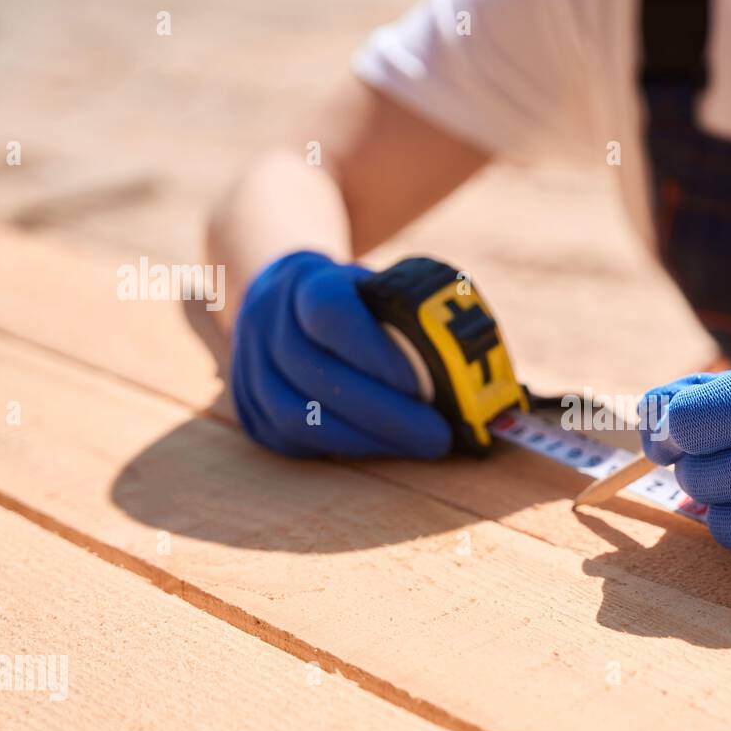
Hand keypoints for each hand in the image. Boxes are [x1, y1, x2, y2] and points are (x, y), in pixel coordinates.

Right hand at [231, 251, 451, 457]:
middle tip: (438, 435)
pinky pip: (293, 439)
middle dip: (383, 411)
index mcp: (306, 282)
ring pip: (298, 414)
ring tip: (417, 447)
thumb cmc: (357, 302)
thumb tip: (478, 372)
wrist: (284, 300)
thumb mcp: (380, 290)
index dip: (375, 352)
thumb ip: (412, 320)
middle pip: (316, 372)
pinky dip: (344, 447)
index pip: (331, 313)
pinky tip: (384, 448)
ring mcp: (251, 368)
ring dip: (365, 438)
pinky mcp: (251, 411)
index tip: (420, 384)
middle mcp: (267, 321)